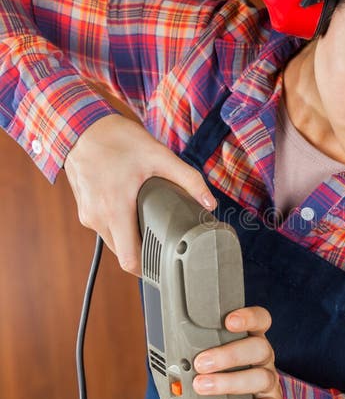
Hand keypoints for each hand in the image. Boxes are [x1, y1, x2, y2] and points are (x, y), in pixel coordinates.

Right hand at [64, 114, 215, 275]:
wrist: (81, 127)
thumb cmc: (117, 139)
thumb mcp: (159, 155)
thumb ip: (188, 179)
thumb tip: (210, 202)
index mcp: (115, 210)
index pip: (129, 260)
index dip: (148, 271)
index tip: (164, 270)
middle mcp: (97, 218)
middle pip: (123, 254)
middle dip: (144, 253)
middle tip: (165, 246)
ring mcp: (87, 215)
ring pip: (113, 241)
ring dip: (130, 239)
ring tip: (149, 226)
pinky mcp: (84, 209)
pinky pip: (104, 228)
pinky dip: (119, 226)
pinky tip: (132, 213)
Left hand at [192, 306, 282, 398]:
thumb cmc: (226, 376)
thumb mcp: (217, 359)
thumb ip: (201, 352)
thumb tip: (169, 356)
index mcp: (251, 339)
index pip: (259, 320)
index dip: (249, 317)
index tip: (229, 321)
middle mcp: (263, 358)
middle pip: (259, 347)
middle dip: (229, 355)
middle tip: (200, 363)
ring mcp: (269, 381)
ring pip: (260, 377)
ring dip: (229, 382)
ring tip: (202, 387)